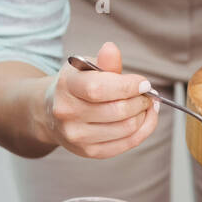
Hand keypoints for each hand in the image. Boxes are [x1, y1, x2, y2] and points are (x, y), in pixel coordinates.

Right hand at [42, 41, 158, 157]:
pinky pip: (128, 143)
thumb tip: (111, 49)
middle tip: (148, 94)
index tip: (144, 83)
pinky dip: (144, 129)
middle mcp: (68, 113)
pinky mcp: (90, 152)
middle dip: (141, 101)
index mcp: (67, 87)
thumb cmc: (77, 86)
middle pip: (118, 111)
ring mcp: (77, 136)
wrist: (53, 113)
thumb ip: (104, 62)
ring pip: (127, 128)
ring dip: (145, 115)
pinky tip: (145, 118)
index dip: (128, 86)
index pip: (100, 89)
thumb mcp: (86, 68)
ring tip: (146, 105)